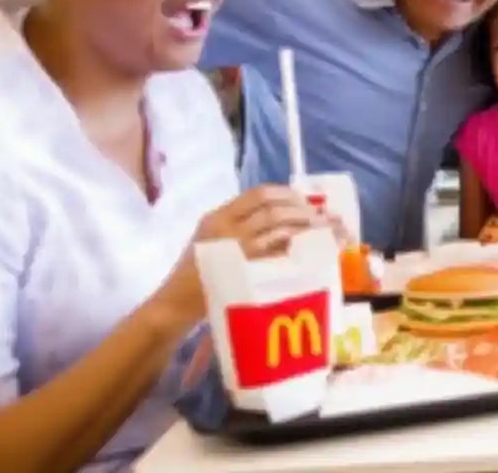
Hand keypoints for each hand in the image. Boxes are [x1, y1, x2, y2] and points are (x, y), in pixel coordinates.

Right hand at [152, 185, 324, 326]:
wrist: (173, 304)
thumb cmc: (199, 273)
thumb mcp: (215, 240)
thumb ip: (242, 226)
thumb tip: (287, 219)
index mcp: (219, 215)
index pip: (259, 193)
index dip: (289, 195)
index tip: (307, 203)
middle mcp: (224, 227)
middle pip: (272, 208)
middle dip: (303, 212)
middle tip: (323, 221)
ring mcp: (231, 248)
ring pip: (275, 227)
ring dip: (305, 229)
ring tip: (324, 234)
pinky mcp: (238, 270)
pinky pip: (273, 254)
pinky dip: (294, 250)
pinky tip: (309, 253)